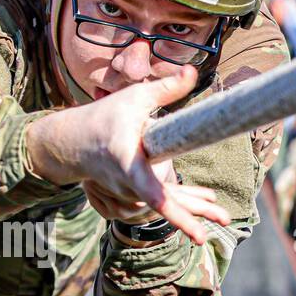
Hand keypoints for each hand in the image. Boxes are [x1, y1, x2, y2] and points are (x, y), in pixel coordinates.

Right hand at [26, 66, 230, 244]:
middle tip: (221, 224)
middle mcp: (126, 185)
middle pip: (163, 204)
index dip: (169, 206)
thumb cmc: (104, 117)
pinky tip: (207, 202)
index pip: (150, 189)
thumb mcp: (134, 98)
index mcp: (128, 162)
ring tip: (223, 215)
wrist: (71, 143)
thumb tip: (193, 71)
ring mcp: (127, 195)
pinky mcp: (130, 198)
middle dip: (192, 217)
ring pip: (165, 205)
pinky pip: (159, 203)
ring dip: (194, 209)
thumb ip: (166, 89)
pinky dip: (181, 204)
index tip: (187, 222)